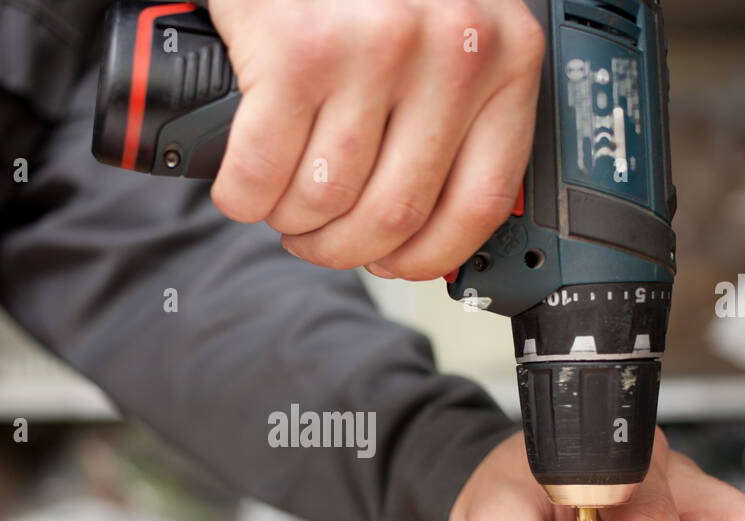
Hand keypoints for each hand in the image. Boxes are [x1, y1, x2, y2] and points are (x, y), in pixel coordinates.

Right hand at [206, 0, 544, 279]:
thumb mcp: (447, 35)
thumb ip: (458, 114)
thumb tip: (429, 230)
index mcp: (503, 57)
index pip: (480, 204)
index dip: (426, 256)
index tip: (396, 263)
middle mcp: (450, 52)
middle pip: (392, 216)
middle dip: (341, 248)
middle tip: (316, 234)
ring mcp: (373, 50)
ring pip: (325, 202)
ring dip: (290, 222)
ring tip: (282, 199)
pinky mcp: (296, 52)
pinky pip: (261, 175)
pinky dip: (242, 196)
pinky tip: (243, 182)